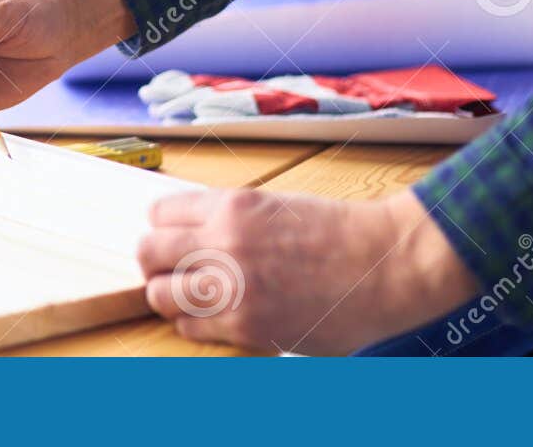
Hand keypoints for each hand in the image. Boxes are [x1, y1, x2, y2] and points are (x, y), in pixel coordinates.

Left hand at [137, 187, 477, 354]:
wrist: (384, 264)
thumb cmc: (337, 232)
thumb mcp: (273, 205)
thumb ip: (228, 218)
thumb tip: (190, 235)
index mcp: (231, 206)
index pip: (158, 214)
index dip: (164, 229)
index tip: (175, 239)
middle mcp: (224, 243)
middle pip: (148, 252)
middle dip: (156, 262)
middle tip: (173, 270)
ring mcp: (233, 287)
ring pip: (159, 294)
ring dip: (171, 295)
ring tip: (193, 295)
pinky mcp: (247, 326)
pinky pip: (190, 327)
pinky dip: (195, 324)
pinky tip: (217, 316)